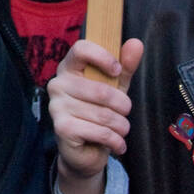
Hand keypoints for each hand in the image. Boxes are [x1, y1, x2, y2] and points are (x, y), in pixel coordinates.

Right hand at [48, 37, 142, 193]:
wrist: (85, 150)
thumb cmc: (100, 112)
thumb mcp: (115, 87)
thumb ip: (125, 66)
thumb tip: (136, 43)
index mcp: (69, 68)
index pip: (81, 49)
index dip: (103, 57)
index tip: (117, 71)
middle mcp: (58, 84)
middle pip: (100, 90)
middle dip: (123, 106)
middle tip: (125, 113)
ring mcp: (57, 106)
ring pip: (103, 114)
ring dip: (121, 126)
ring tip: (121, 130)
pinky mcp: (62, 128)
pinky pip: (99, 131)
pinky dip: (115, 140)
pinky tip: (116, 144)